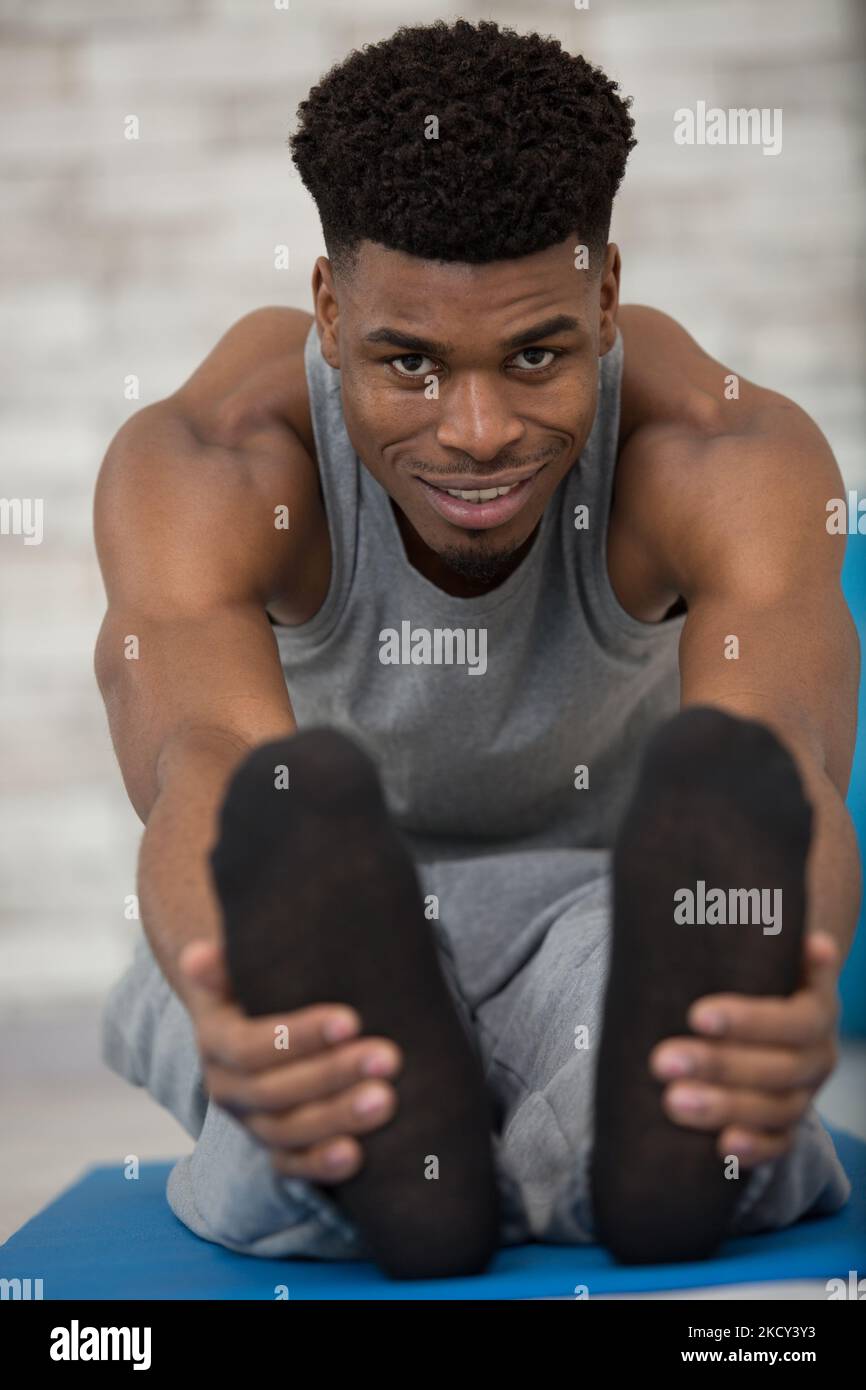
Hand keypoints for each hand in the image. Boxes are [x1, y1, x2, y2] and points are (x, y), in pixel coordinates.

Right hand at [179, 939, 401, 1183]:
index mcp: (216, 1041)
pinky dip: (321, 1165)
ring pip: (287, 1131)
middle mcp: (227, 1088)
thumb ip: (224, 963)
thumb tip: (197, 954)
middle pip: (274, 1092)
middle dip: (333, 1075)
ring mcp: (251, 1122)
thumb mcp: (240, 968)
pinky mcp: (274, 1147)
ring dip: (338, 1118)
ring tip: (387, 1099)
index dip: (298, 1037)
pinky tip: (358, 1155)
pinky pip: (291, 1165)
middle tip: (388, 1058)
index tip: (351, 1019)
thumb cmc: (259, 984)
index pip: (252, 1046)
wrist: (255, 1019)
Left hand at [649, 931, 840, 1167]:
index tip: (695, 1014)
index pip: (793, 1017)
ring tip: (671, 1102)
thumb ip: (742, 919)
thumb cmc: (738, 961)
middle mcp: (818, 1048)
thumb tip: (709, 865)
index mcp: (815, 1000)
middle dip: (719, 1065)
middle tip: (662, 1061)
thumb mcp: (745, 941)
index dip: (748, 1019)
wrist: (758, 998)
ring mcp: (806, 1089)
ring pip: (777, 1107)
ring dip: (725, 1107)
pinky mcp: (788, 1120)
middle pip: (781, 1066)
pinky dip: (754, 1148)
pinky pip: (780, 1144)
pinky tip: (720, 1146)